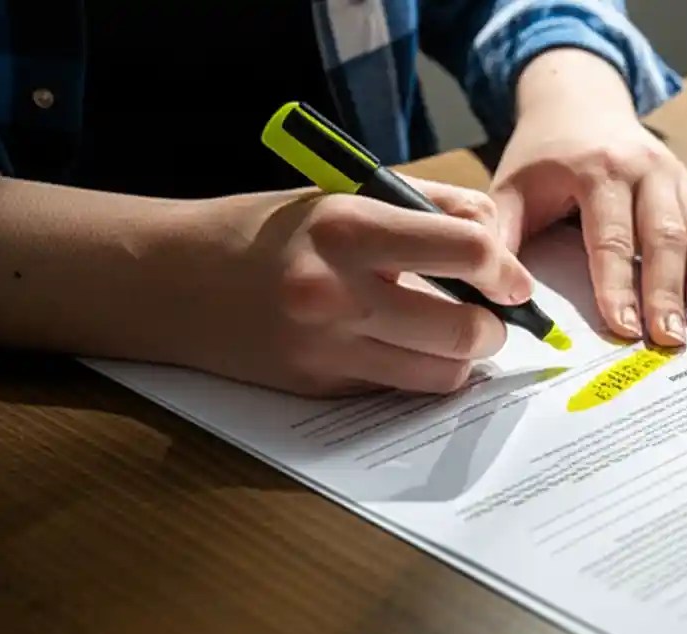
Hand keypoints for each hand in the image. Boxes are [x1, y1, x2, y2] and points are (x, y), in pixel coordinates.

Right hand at [173, 178, 530, 396]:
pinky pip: (401, 388)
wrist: (174, 280)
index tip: (512, 278)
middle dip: (495, 326)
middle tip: (493, 315)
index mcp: (349, 226)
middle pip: (465, 329)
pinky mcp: (319, 385)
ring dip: (464, 357)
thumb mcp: (345, 193)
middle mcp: (338, 290)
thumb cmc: (272, 230)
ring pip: (443, 373)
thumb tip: (497, 237)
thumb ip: (430, 205)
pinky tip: (407, 347)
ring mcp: (327, 346)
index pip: (468, 251)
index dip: (506, 270)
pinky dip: (420, 372)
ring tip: (453, 332)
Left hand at [488, 49, 686, 345]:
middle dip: (668, 293)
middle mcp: (645, 170)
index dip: (618, 286)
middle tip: (669, 340)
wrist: (580, 103)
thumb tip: (496, 294)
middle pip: (664, 238)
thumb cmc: (544, 155)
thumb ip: (503, 237)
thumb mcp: (512, 188)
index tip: (624, 328)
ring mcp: (676, 178)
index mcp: (597, 170)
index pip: (611, 238)